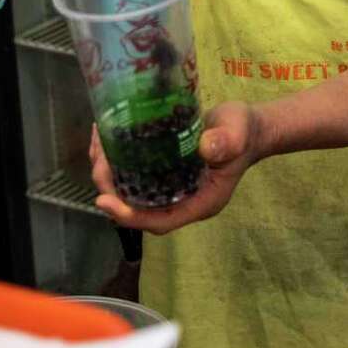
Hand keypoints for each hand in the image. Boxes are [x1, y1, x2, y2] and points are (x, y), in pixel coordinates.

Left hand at [92, 102, 272, 233]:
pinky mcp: (164, 171)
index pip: (160, 220)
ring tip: (99, 146)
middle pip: (138, 207)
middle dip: (113, 189)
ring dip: (110, 174)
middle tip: (100, 163)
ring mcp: (171, 187)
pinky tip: (107, 137)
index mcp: (199, 202)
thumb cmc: (244, 133)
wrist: (248, 127)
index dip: (130, 216)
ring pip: (132, 190)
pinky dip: (117, 159)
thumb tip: (206, 147)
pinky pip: (134, 173)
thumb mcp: (238, 134)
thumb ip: (226, 142)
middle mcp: (181, 200)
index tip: (106, 200)